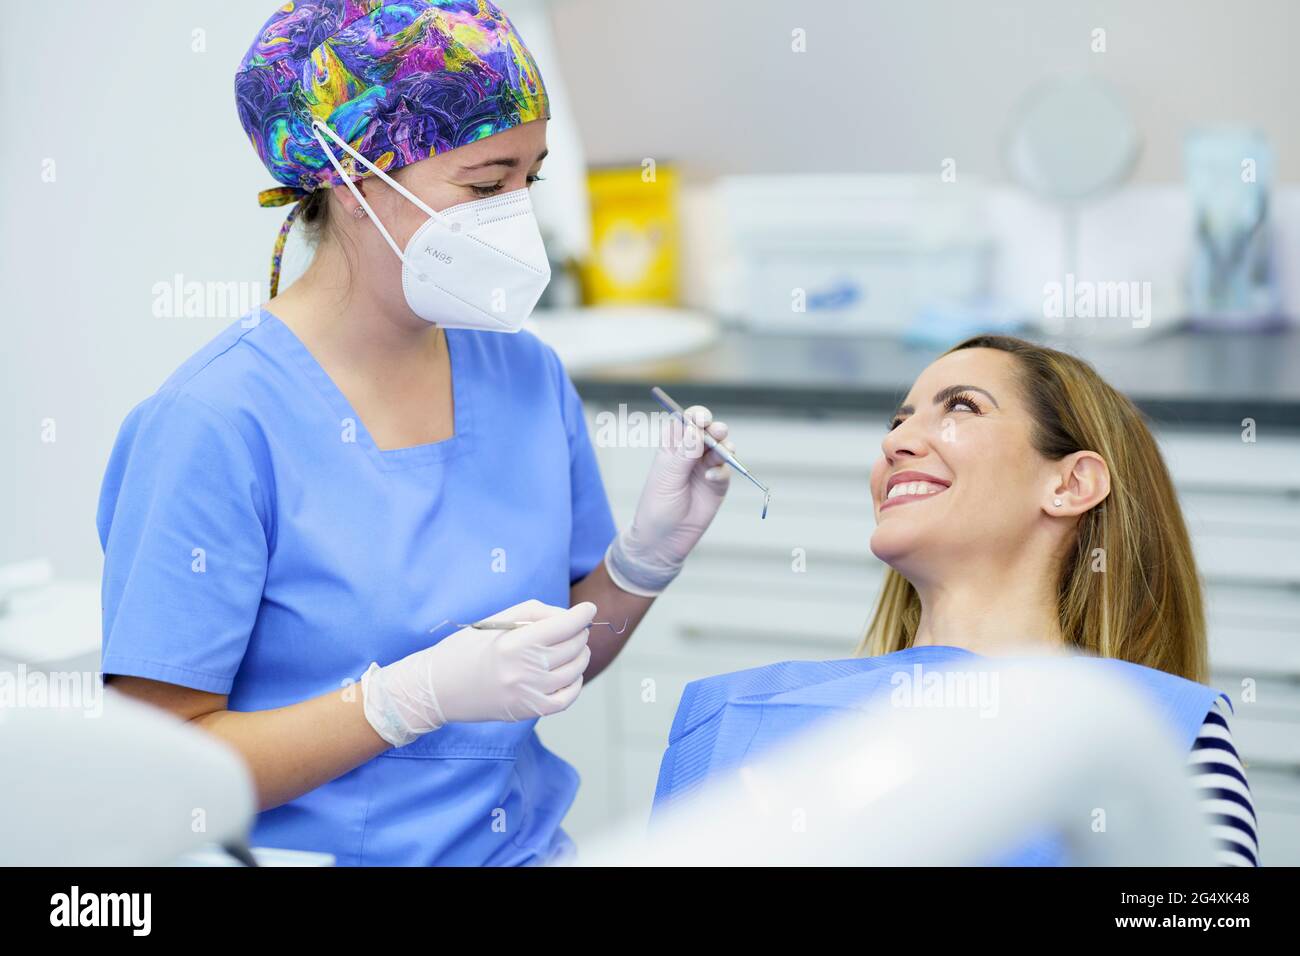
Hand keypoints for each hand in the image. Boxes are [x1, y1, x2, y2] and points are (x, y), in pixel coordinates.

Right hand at [360, 600, 595, 746]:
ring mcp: (529, 694)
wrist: (439, 688)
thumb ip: (535, 613)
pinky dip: (575, 681)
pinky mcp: (529, 711)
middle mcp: (525, 670)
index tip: (588, 609)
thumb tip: (570, 617)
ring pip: (575, 669)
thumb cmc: (466, 649)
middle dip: (579, 632)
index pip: (565, 626)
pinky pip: (568, 697)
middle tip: (571, 627)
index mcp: (514, 644)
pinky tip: (569, 672)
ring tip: (570, 647)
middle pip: (573, 646)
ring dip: (580, 654)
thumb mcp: (496, 621)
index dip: (582, 614)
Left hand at [604, 405, 731, 595]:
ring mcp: (705, 468)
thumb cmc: (657, 506)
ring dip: (723, 446)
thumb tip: (695, 429)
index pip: (685, 423)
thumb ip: (684, 453)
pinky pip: (724, 470)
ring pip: (720, 448)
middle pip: (706, 432)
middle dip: (714, 428)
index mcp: (672, 447)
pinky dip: (720, 470)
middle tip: (718, 431)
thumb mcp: (667, 477)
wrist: (663, 540)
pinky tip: (710, 478)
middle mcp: (690, 454)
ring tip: (722, 451)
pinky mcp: (716, 484)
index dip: (694, 416)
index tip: (700, 417)